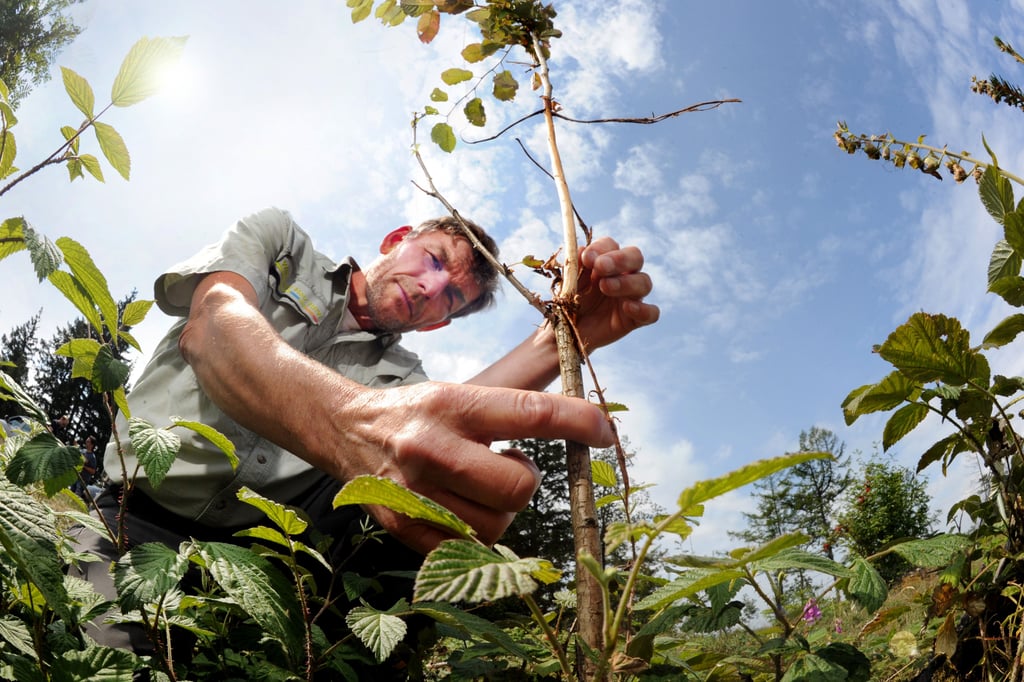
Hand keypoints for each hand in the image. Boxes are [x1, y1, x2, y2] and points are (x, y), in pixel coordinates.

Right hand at [339, 381, 614, 552]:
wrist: (347, 430)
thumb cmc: (419, 413)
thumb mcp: (461, 393)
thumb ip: (512, 411)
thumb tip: (585, 426)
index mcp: (453, 404)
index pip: (531, 413)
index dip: (579, 423)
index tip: (605, 431)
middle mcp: (431, 447)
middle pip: (517, 486)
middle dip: (526, 481)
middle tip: (509, 465)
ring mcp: (414, 492)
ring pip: (496, 525)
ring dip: (500, 509)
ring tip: (477, 485)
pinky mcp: (402, 527)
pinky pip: (466, 548)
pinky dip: (475, 532)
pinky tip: (460, 506)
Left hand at [574, 237, 659, 350]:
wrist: (566, 334)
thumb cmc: (567, 305)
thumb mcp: (566, 286)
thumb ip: (574, 270)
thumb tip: (580, 250)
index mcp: (604, 263)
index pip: (611, 245)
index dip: (601, 248)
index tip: (586, 258)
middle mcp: (622, 276)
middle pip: (635, 257)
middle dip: (620, 259)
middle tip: (600, 266)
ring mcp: (631, 297)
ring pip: (644, 282)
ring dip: (626, 282)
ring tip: (605, 287)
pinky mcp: (634, 319)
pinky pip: (651, 313)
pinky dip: (643, 309)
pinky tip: (628, 307)